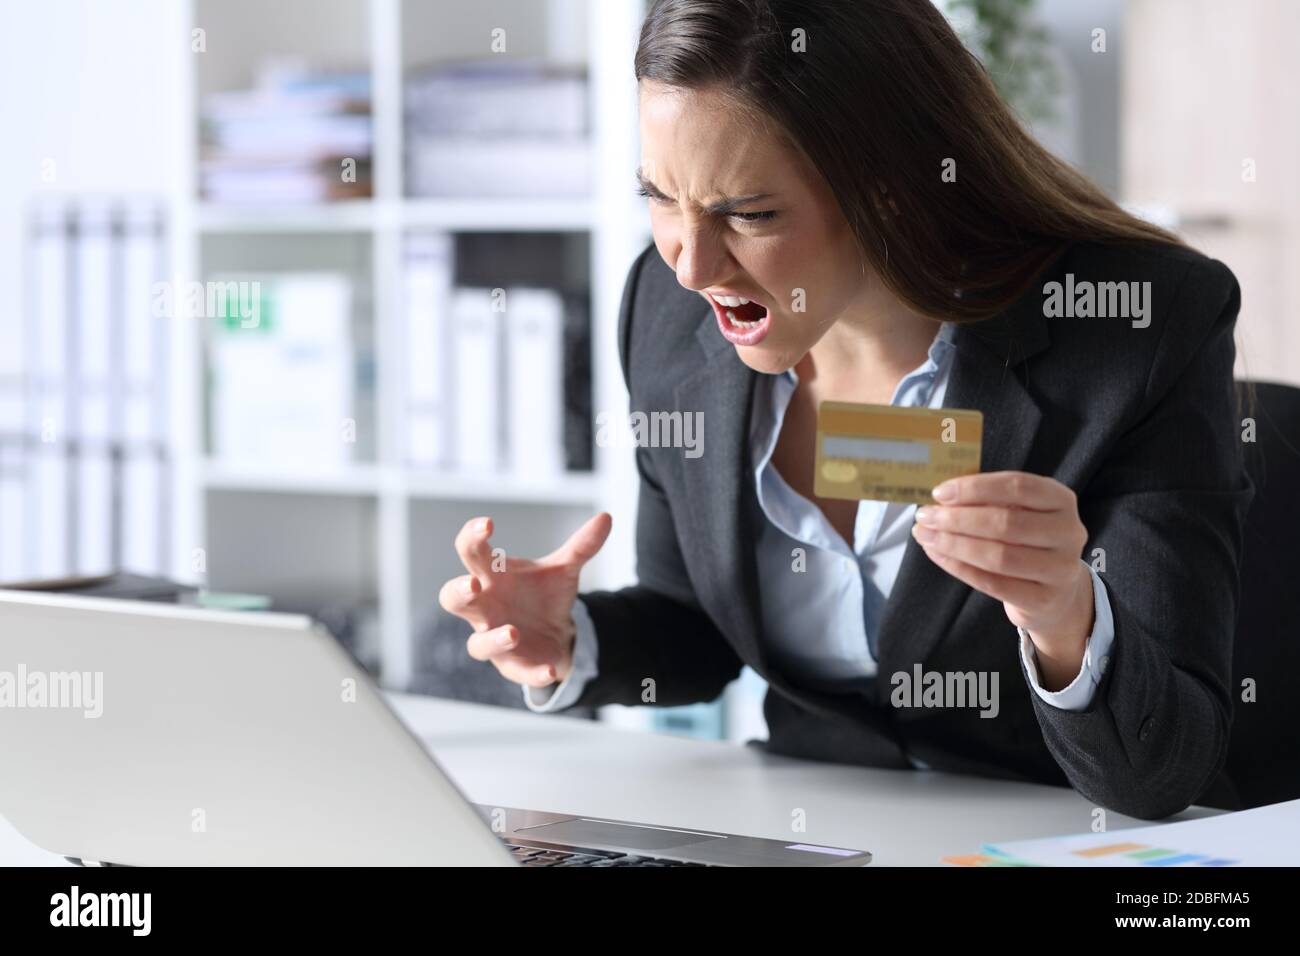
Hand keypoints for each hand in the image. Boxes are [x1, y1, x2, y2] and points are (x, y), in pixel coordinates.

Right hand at [439, 513, 611, 688]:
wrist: (557, 632)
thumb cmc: (544, 594)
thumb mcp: (564, 569)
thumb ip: (581, 546)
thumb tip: (606, 518)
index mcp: (492, 576)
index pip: (470, 553)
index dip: (471, 538)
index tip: (487, 524)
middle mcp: (485, 607)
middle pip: (453, 599)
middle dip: (459, 592)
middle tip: (473, 585)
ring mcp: (494, 638)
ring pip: (478, 644)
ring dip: (493, 639)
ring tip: (513, 632)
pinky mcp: (513, 665)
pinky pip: (517, 672)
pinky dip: (532, 673)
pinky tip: (550, 670)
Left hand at [910, 471, 1094, 689]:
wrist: (1055, 592)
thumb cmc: (1027, 542)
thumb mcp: (1018, 512)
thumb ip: (987, 501)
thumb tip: (940, 496)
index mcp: (1061, 500)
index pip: (1018, 486)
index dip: (975, 488)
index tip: (940, 492)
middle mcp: (1068, 532)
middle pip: (1006, 522)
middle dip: (958, 519)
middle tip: (926, 516)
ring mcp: (1060, 569)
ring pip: (998, 556)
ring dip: (954, 544)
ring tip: (926, 536)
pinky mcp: (1043, 599)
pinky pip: (992, 584)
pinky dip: (959, 568)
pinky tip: (938, 555)